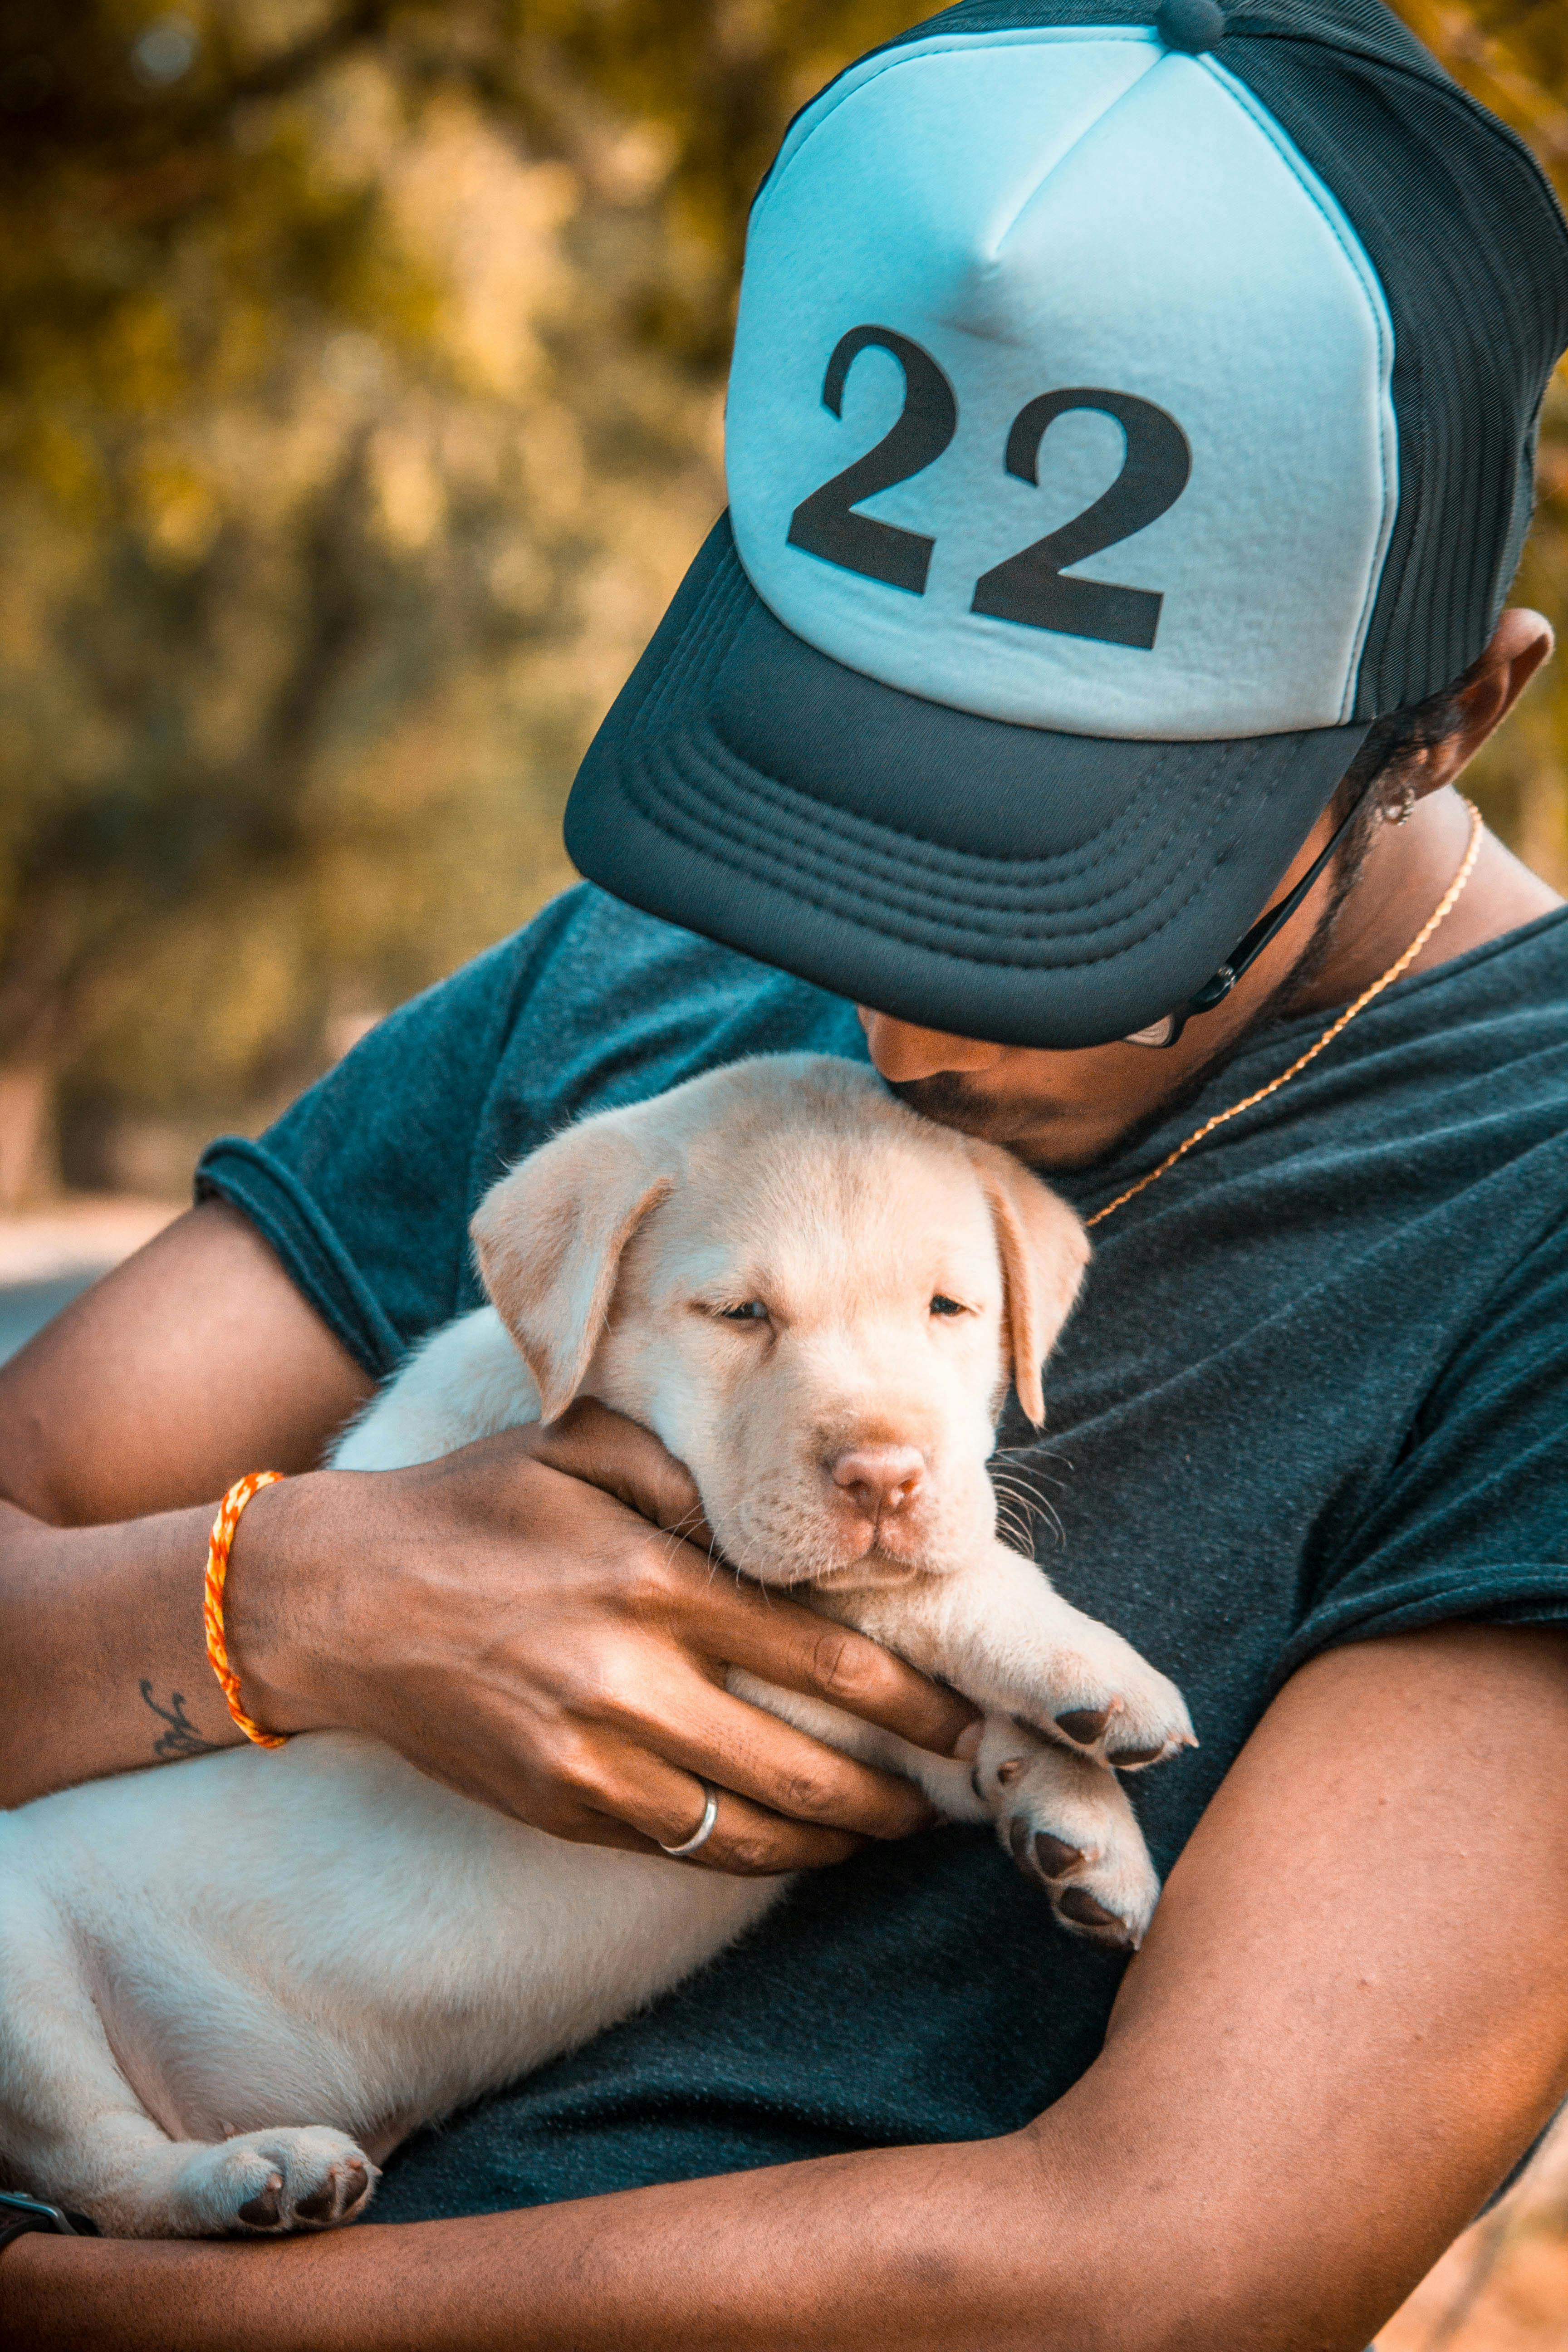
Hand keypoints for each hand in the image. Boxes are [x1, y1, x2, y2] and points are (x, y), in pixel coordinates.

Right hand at [226, 1403, 976, 1874]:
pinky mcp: (553, 1805)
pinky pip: (677, 1846)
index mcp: (647, 1578)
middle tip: (956, 1793)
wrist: (330, 1600)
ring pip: (746, 1825)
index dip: (908, 1698)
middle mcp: (626, 1676)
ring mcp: (587, 1756)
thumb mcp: (578, 1447)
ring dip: (835, 1836)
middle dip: (897, 1785)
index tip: (963, 1717)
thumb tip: (784, 1515)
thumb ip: (686, 1473)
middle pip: (802, 1757)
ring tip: (892, 1830)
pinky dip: (750, 1853)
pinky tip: (795, 1847)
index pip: (819, 1655)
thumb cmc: (467, 1506)